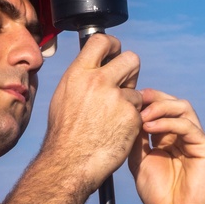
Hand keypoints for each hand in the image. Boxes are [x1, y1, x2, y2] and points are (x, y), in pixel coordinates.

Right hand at [42, 34, 142, 192]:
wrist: (70, 163)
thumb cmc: (65, 135)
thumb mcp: (65, 96)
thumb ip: (82, 79)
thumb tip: (95, 67)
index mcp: (79, 73)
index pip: (102, 41)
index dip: (113, 45)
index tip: (116, 52)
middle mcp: (98, 81)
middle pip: (131, 59)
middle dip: (131, 71)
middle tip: (125, 85)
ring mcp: (117, 98)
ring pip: (137, 91)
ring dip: (130, 103)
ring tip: (113, 120)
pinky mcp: (131, 116)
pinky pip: (139, 112)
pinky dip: (132, 122)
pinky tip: (117, 132)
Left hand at [128, 89, 204, 203]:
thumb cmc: (158, 195)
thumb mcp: (139, 161)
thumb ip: (136, 139)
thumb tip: (127, 113)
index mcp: (170, 138)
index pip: (162, 109)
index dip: (147, 100)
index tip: (128, 98)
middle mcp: (185, 137)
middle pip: (175, 104)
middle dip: (155, 98)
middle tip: (136, 100)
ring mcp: (197, 141)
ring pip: (184, 109)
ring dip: (161, 107)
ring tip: (142, 115)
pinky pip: (189, 127)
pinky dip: (169, 122)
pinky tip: (150, 127)